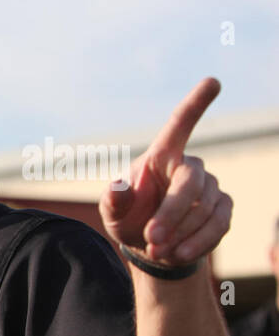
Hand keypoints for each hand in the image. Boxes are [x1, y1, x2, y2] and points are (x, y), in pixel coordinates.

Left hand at [101, 78, 230, 266]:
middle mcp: (190, 167)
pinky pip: (218, 225)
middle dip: (173, 212)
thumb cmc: (130, 219)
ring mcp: (210, 187)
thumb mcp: (113, 213)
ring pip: (205, 208)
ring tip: (156, 250)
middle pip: (191, 183)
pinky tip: (177, 254)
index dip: (196, 104)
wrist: (151, 247)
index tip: (212, 81)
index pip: (181, 125)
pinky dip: (198, 243)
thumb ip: (113, 200)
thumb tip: (119, 186)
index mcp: (161, 156)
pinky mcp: (223, 210)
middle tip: (152, 237)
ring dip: (181, 233)